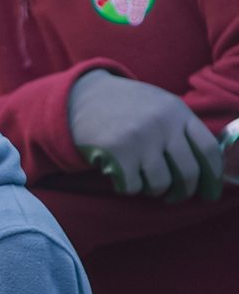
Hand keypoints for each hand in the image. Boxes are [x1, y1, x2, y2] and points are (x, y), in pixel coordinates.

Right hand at [69, 69, 222, 201]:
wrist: (81, 97)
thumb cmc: (124, 106)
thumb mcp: (158, 105)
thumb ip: (181, 128)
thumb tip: (205, 165)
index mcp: (177, 112)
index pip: (208, 150)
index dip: (212, 176)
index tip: (209, 192)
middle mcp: (162, 125)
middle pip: (187, 172)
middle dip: (183, 192)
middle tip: (175, 196)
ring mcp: (140, 139)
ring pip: (160, 183)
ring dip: (153, 190)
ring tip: (145, 184)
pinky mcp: (117, 152)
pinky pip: (133, 186)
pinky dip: (129, 188)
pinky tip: (123, 178)